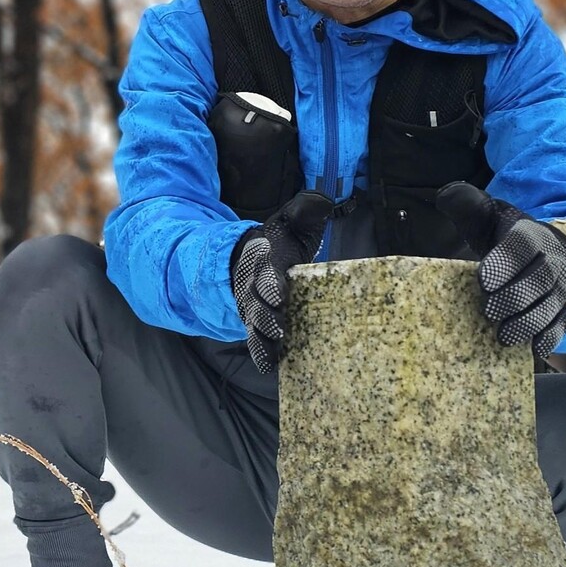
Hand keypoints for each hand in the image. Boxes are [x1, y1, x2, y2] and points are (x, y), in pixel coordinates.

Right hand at [230, 191, 334, 373]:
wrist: (244, 261)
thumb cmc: (276, 245)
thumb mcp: (288, 223)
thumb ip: (304, 211)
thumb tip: (321, 199)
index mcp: (265, 263)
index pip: (266, 273)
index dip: (272, 283)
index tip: (280, 294)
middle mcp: (254, 289)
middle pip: (256, 305)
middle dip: (265, 317)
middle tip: (279, 328)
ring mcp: (252, 310)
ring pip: (253, 327)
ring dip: (262, 341)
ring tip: (273, 355)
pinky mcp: (256, 327)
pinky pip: (257, 342)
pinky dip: (262, 355)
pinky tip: (270, 367)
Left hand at [434, 182, 565, 360]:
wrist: (554, 253)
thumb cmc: (509, 238)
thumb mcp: (491, 215)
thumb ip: (467, 204)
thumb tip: (445, 196)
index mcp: (530, 236)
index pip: (521, 246)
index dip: (503, 262)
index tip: (482, 278)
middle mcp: (550, 262)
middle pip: (537, 280)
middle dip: (513, 298)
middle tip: (489, 310)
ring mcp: (560, 289)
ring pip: (550, 307)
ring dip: (528, 323)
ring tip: (503, 335)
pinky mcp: (563, 313)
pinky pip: (561, 327)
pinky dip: (548, 339)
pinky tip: (531, 347)